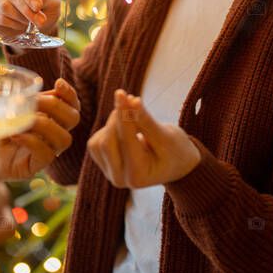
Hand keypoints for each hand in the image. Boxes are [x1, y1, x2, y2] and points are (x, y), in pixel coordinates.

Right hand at [0, 0, 61, 39]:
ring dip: (20, 19)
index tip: (38, 7)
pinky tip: (20, 27)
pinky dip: (12, 26)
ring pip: (4, 7)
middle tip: (40, 21)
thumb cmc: (44, 5)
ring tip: (30, 23)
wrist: (34, 21)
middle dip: (27, 10)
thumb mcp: (51, 0)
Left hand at [0, 78, 79, 178]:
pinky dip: (32, 141)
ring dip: (45, 124)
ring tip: (26, 119)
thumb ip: (25, 98)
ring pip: (64, 139)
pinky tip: (16, 135)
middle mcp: (55, 134)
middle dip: (56, 105)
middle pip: (73, 118)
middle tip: (36, 101)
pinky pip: (46, 154)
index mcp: (53, 117)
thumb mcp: (11, 108)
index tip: (58, 83)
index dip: (70, 94)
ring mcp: (48, 151)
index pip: (73, 105)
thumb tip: (30, 90)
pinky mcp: (36, 166)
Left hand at [87, 89, 201, 188]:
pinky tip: (125, 129)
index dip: (124, 115)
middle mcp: (120, 179)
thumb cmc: (175, 150)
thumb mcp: (166, 135)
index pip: (126, 140)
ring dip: (113, 124)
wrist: (176, 164)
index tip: (122, 93)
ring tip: (134, 119)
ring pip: (99, 142)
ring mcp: (110, 173)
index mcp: (138, 176)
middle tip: (133, 101)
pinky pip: (96, 142)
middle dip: (117, 119)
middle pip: (107, 143)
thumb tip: (131, 100)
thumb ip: (146, 120)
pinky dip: (108, 130)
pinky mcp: (103, 164)